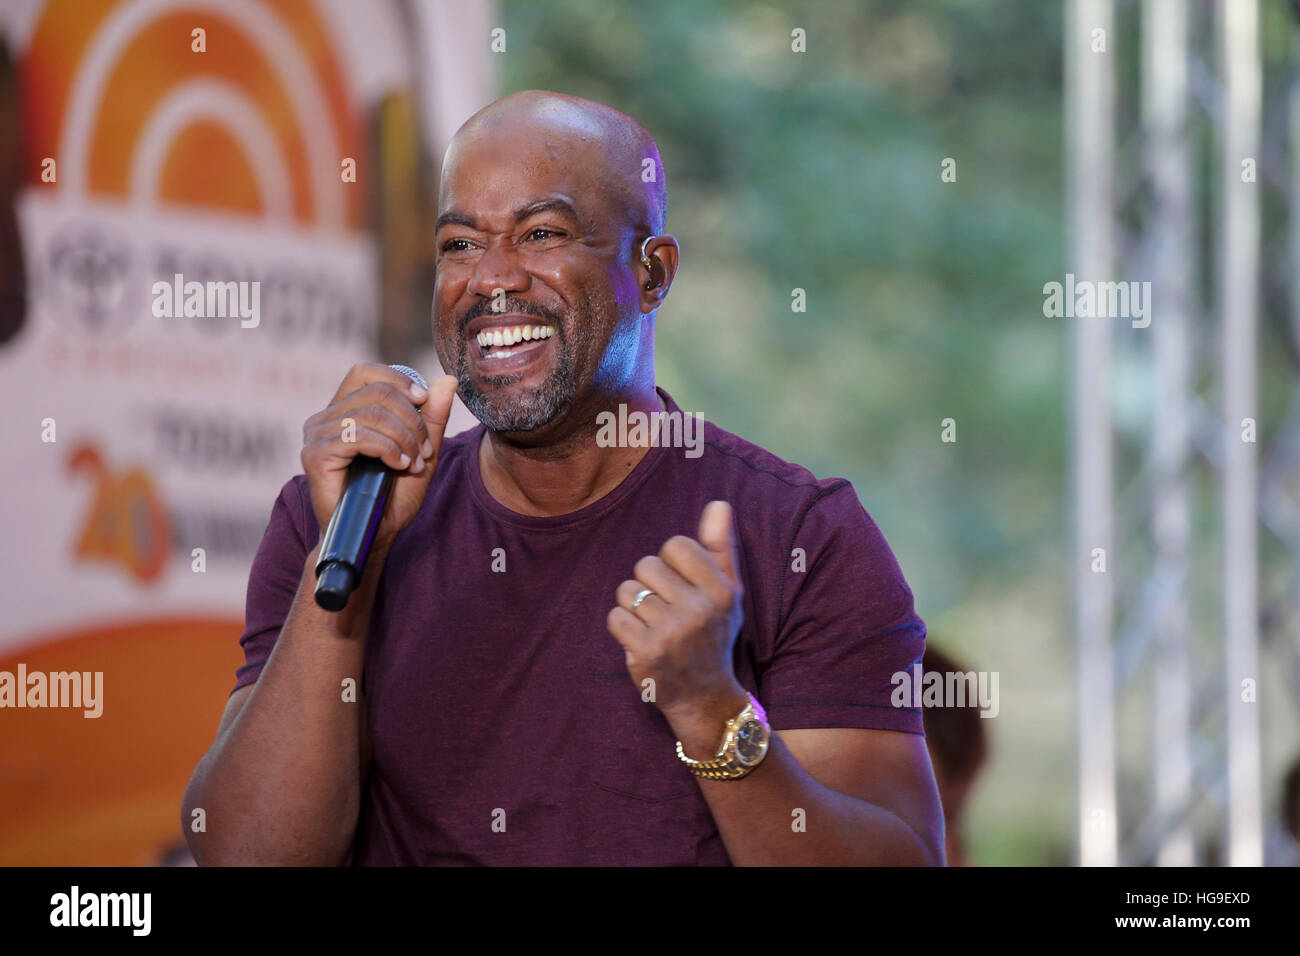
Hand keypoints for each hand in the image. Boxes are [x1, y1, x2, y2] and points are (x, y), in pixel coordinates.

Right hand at [301, 363, 458, 551]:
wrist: (373, 535)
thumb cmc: (392, 496)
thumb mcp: (421, 451)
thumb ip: (433, 417)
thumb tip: (448, 380)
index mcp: (344, 410)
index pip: (366, 372)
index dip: (398, 380)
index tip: (423, 401)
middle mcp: (325, 418)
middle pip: (377, 392)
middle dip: (412, 420)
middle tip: (424, 451)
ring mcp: (316, 435)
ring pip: (371, 414)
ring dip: (403, 438)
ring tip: (412, 463)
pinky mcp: (314, 455)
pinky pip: (358, 436)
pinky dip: (387, 448)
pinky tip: (397, 466)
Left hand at [607, 501, 744, 718]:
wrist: (705, 697)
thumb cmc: (713, 635)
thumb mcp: (727, 592)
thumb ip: (720, 547)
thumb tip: (718, 504)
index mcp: (721, 590)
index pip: (676, 544)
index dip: (671, 563)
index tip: (682, 586)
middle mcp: (698, 610)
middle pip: (646, 565)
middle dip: (649, 584)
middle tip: (667, 610)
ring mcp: (670, 632)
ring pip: (626, 590)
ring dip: (633, 606)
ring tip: (653, 625)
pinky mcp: (645, 652)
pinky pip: (615, 616)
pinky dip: (622, 626)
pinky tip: (641, 639)